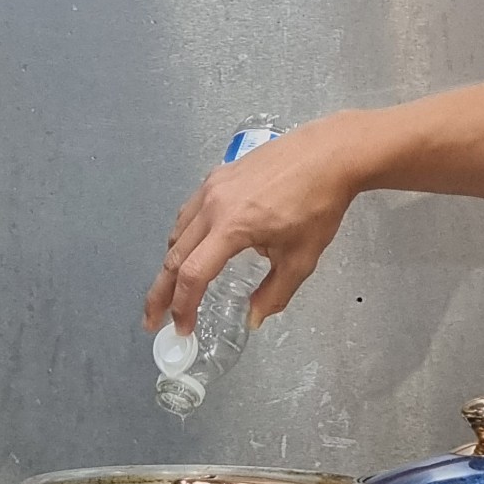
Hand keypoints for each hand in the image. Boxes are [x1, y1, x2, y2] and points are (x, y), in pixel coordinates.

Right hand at [143, 115, 358, 334]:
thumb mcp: (302, 258)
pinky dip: (183, 236)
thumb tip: (255, 318)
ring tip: (171, 288)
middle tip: (155, 319)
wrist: (329, 154)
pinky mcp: (218, 176)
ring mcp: (212, 187)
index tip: (182, 328)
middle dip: (161, 292)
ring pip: (177, 233)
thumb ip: (275, 293)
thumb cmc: (320, 204)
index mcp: (231, 227)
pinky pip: (188, 212)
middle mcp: (213, 205)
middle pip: (174, 256)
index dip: (183, 306)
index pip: (193, 275)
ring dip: (170, 264)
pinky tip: (191, 248)